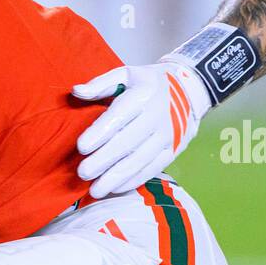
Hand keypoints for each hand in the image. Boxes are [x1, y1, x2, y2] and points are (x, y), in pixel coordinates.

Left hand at [72, 60, 210, 198]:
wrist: (189, 90)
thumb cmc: (149, 83)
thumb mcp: (126, 74)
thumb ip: (100, 84)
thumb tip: (76, 91)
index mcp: (143, 94)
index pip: (119, 116)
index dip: (99, 132)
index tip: (81, 147)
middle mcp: (157, 116)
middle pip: (127, 143)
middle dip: (103, 160)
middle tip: (82, 173)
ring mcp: (167, 136)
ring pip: (139, 160)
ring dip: (116, 177)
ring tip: (95, 190)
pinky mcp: (173, 150)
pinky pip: (152, 168)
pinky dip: (133, 180)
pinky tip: (115, 188)